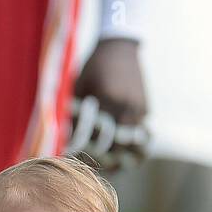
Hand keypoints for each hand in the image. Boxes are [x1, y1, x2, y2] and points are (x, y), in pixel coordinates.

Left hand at [72, 38, 147, 169]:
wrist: (119, 45)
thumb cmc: (92, 66)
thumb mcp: (78, 86)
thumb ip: (74, 113)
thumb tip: (64, 142)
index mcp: (108, 97)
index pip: (96, 135)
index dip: (84, 151)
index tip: (73, 158)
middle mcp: (127, 104)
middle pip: (116, 144)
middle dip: (104, 158)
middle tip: (91, 165)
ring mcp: (140, 107)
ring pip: (134, 144)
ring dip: (122, 156)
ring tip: (111, 166)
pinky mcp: (146, 108)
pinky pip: (141, 134)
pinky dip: (132, 145)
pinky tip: (121, 154)